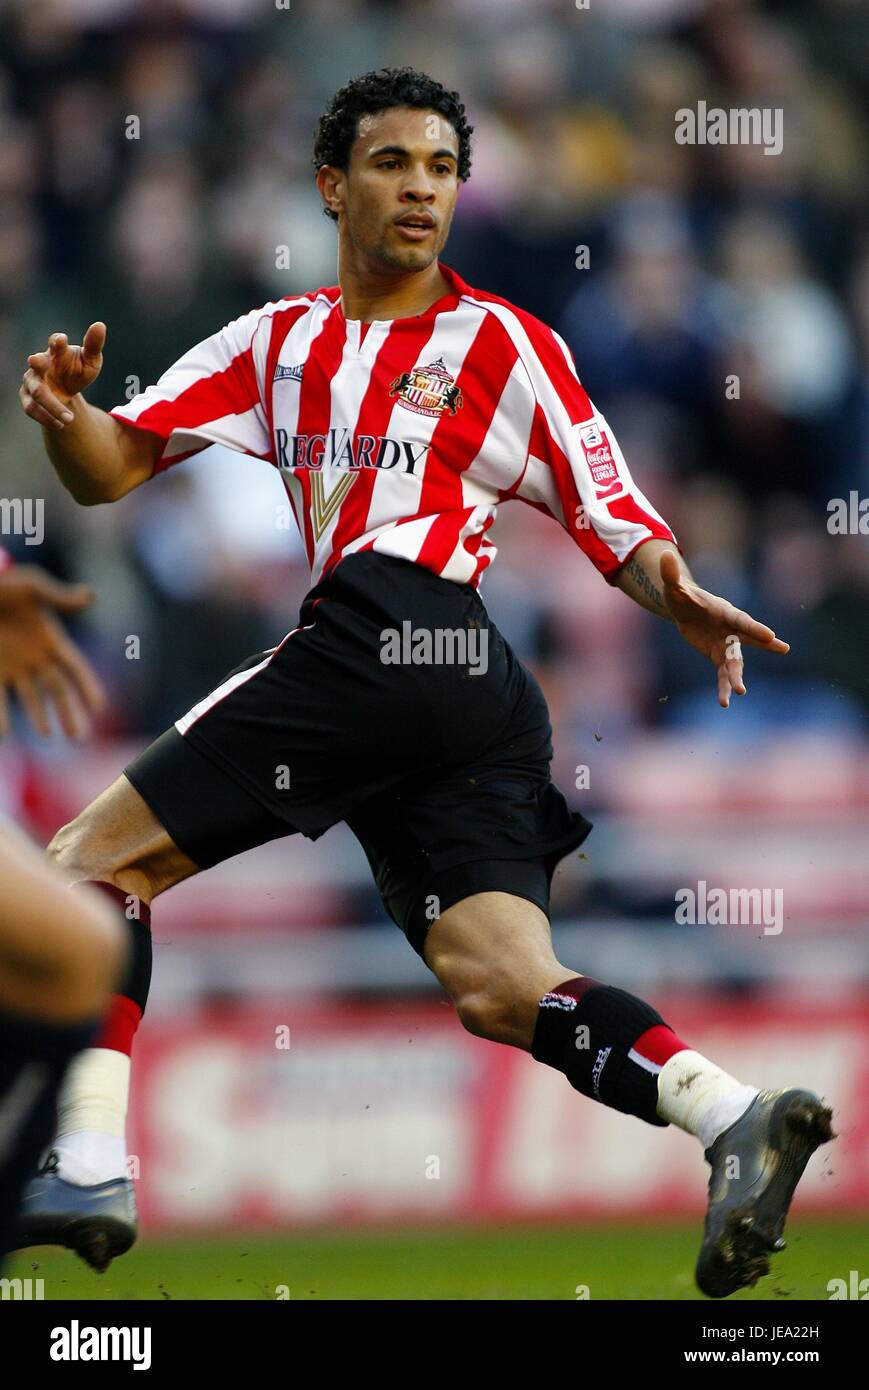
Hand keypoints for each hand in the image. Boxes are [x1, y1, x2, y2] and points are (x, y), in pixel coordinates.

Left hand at [0, 568, 105, 738]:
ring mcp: (14, 667)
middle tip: (79, 738)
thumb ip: (60, 597)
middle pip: (58, 691)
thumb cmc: (6, 587)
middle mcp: (36, 658)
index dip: (88, 688)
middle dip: (69, 714)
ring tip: (48, 736)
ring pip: (31, 699)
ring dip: (40, 718)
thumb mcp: (33, 587)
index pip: (76, 669)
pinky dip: (1, 716)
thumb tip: (92, 596)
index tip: (99, 708)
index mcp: (52, 640)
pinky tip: (5, 733)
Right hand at [19, 322, 105, 430]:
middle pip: (36, 364)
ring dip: (52, 406)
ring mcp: (32, 381)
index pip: (55, 343)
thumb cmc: (78, 370)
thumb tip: (100, 325)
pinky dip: (47, 418)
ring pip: (37, 392)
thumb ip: (94, 345)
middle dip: (36, 363)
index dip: (57, 341)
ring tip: (70, 419)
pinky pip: (32, 409)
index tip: (60, 339)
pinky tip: (62, 425)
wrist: (67, 390)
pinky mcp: (28, 397)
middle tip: (34, 360)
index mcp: (57, 351)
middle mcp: (41, 363)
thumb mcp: (91, 361)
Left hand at [659, 549, 788, 708]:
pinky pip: (722, 675)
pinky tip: (725, 703)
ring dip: (737, 677)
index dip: (755, 627)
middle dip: (762, 645)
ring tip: (740, 692)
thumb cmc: (681, 595)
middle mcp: (731, 629)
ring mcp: (726, 645)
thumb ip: (671, 575)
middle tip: (781, 648)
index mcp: (725, 612)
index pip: (742, 620)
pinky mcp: (717, 657)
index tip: (771, 635)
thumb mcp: (673, 586)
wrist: (684, 610)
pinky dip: (723, 688)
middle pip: (747, 640)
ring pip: (735, 663)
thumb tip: (665, 554)